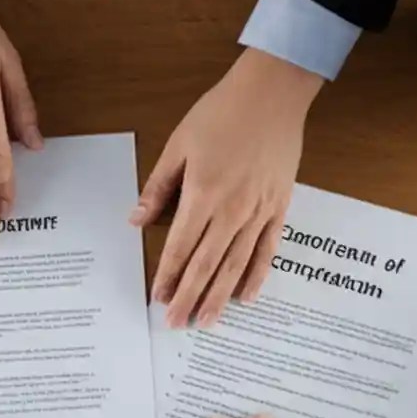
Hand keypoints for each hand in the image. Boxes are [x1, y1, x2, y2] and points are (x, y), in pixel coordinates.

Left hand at [132, 49, 323, 327]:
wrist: (272, 93)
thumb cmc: (222, 113)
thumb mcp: (180, 144)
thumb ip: (159, 187)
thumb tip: (137, 220)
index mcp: (203, 194)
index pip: (180, 247)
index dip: (168, 276)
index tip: (158, 299)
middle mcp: (232, 209)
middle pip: (206, 265)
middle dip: (189, 297)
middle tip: (177, 324)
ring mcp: (259, 211)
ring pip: (236, 265)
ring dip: (219, 296)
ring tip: (207, 321)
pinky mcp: (279, 207)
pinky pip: (267, 250)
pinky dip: (256, 276)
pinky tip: (246, 296)